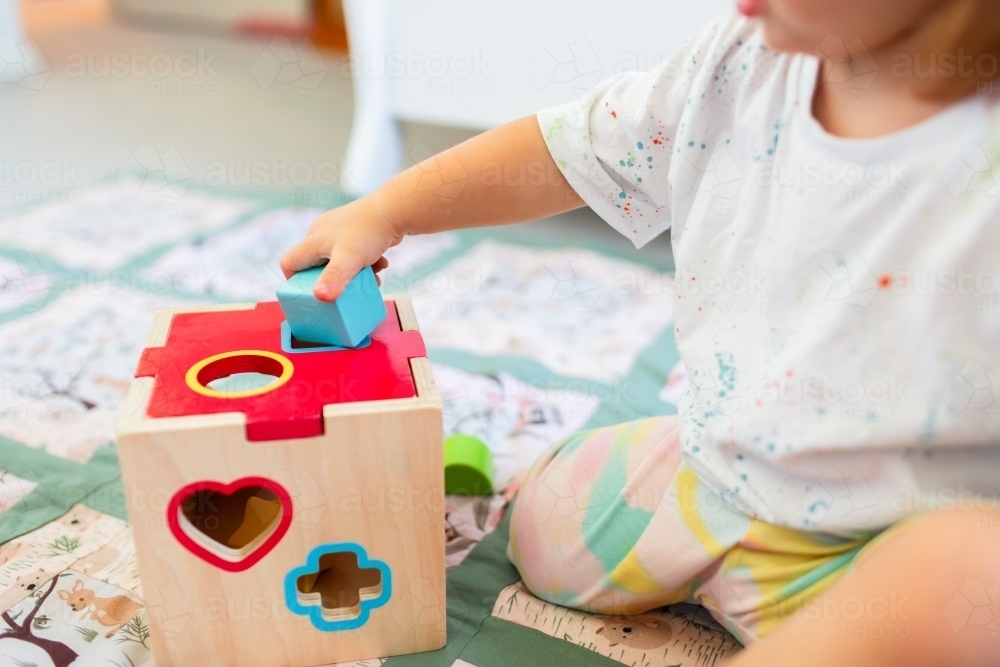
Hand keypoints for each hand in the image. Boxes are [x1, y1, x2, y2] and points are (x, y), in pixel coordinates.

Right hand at [279, 197, 400, 301]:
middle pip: (316, 265)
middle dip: (334, 280)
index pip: (289, 262)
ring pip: (339, 261)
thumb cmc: (368, 231)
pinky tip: (380, 264)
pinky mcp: (355, 233)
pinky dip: (365, 263)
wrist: (394, 210)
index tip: (312, 292)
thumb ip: (333, 279)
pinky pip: (354, 254)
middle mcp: (321, 234)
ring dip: (354, 273)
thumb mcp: (349, 259)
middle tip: (349, 287)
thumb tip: (319, 296)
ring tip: (371, 277)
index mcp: (313, 240)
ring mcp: (338, 232)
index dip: (295, 280)